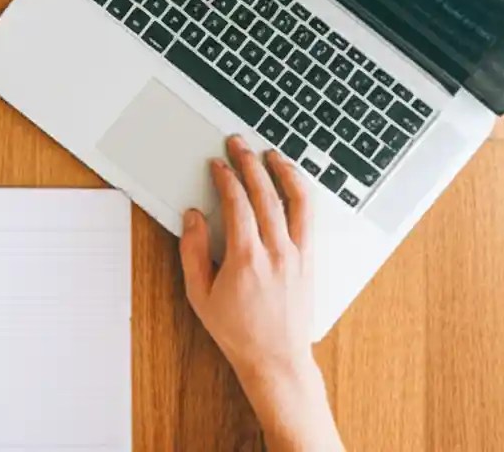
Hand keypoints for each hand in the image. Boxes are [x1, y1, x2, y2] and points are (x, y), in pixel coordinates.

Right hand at [179, 136, 342, 451]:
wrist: (276, 358)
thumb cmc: (237, 331)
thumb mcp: (199, 294)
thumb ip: (193, 251)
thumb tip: (192, 217)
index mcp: (246, 258)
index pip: (236, 202)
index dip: (225, 177)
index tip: (217, 164)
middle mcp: (276, 251)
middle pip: (265, 193)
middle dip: (249, 163)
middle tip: (238, 145)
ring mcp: (298, 254)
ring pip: (296, 200)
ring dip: (283, 171)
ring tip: (272, 154)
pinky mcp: (311, 259)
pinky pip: (310, 217)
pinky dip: (302, 193)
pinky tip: (294, 183)